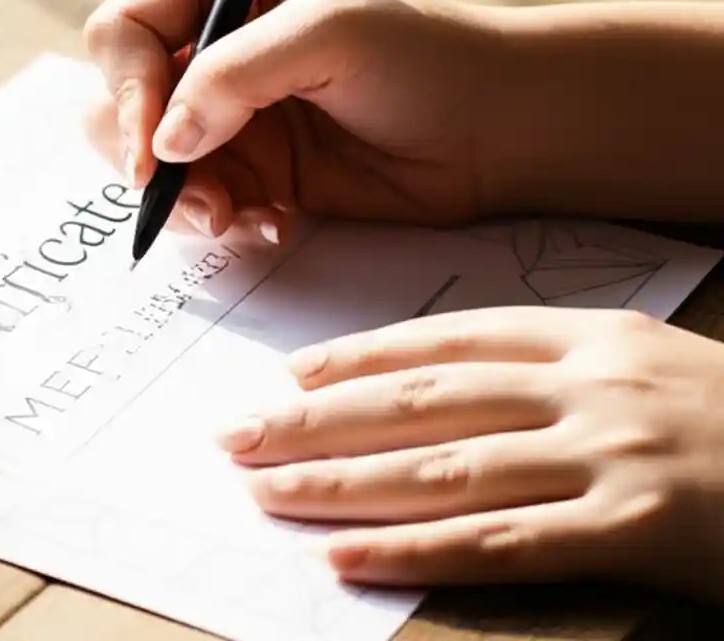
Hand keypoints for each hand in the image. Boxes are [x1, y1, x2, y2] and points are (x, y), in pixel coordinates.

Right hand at [84, 0, 723, 238]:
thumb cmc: (425, 58)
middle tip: (183, 193)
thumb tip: (164, 146)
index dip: (127, 91)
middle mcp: (213, 49)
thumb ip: (232, 77)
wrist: (496, 132)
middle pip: (119, 103)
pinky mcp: (255, 175)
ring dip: (178, 199)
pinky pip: (198, 205)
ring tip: (231, 216)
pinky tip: (270, 223)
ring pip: (150, 165)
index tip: (157, 147)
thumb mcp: (325, 36)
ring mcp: (230, 118)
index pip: (123, 33)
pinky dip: (217, 222)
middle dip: (141, 155)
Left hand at [215, 306, 723, 603]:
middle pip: (427, 401)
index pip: (450, 339)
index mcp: (598, 336)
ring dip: (343, 482)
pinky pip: (502, 545)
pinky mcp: (640, 530)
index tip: (291, 373)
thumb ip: (563, 375)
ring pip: (446, 467)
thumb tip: (454, 399)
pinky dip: (416, 551)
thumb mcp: (658, 372)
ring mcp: (617, 455)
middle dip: (319, 420)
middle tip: (236, 432)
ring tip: (262, 490)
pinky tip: (346, 558)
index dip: (361, 357)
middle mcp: (596, 385)